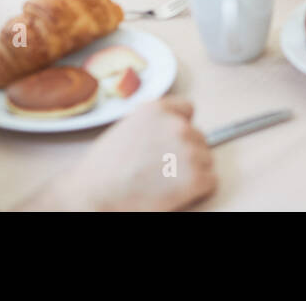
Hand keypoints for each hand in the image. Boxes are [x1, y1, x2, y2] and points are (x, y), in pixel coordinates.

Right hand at [30, 98, 216, 210]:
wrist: (94, 195)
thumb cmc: (103, 169)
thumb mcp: (127, 128)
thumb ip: (153, 125)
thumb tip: (170, 132)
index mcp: (158, 109)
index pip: (187, 110)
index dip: (180, 127)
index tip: (169, 143)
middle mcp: (177, 125)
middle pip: (199, 137)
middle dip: (186, 152)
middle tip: (162, 169)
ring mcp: (188, 151)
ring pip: (206, 159)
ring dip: (193, 171)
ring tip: (165, 182)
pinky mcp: (196, 177)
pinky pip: (211, 182)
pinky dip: (199, 190)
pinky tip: (177, 194)